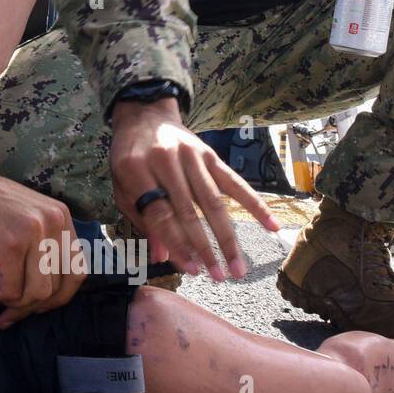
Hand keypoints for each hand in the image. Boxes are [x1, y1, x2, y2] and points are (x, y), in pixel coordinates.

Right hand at [0, 165, 87, 328]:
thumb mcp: (23, 214)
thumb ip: (43, 244)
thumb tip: (47, 296)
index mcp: (61, 215)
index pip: (76, 270)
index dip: (58, 296)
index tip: (35, 305)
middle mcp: (53, 223)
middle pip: (58, 287)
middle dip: (32, 306)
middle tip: (8, 312)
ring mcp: (33, 235)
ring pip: (36, 294)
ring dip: (9, 300)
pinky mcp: (10, 248)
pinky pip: (9, 291)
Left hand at [109, 99, 280, 280]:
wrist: (143, 115)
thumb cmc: (130, 158)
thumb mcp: (122, 186)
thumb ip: (140, 220)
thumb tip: (161, 257)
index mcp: (136, 170)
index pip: (160, 216)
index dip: (177, 245)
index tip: (191, 270)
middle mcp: (165, 161)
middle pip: (189, 212)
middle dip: (205, 249)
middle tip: (218, 277)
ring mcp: (190, 156)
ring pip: (214, 203)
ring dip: (228, 238)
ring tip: (238, 267)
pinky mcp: (210, 154)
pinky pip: (235, 182)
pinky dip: (255, 204)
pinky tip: (271, 225)